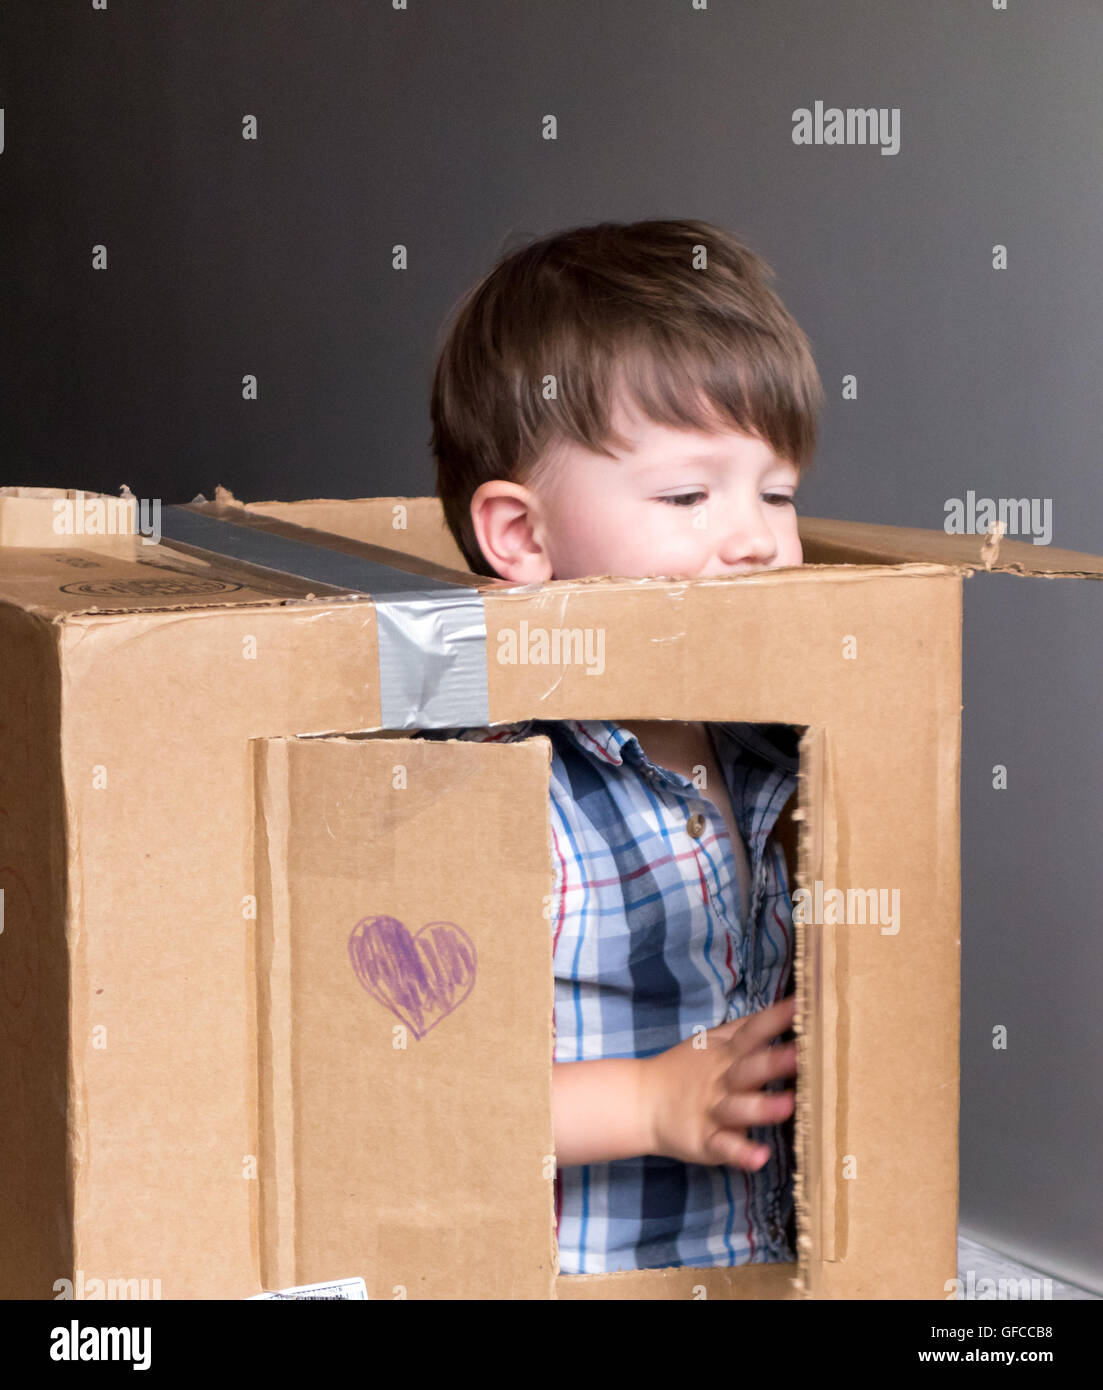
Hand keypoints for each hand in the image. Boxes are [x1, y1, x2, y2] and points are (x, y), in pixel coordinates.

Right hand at [641, 996, 797, 1168]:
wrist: (643, 1101)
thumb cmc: (688, 1070)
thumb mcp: (712, 1043)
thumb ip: (745, 1029)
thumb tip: (785, 1008)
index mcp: (726, 1053)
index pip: (752, 1031)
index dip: (776, 1019)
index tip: (802, 1005)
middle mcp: (722, 1079)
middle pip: (750, 1069)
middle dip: (774, 1062)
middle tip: (800, 1055)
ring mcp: (713, 1110)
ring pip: (740, 1108)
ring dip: (763, 1107)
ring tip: (788, 1106)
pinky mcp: (705, 1140)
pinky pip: (725, 1147)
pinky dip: (740, 1154)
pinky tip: (759, 1158)